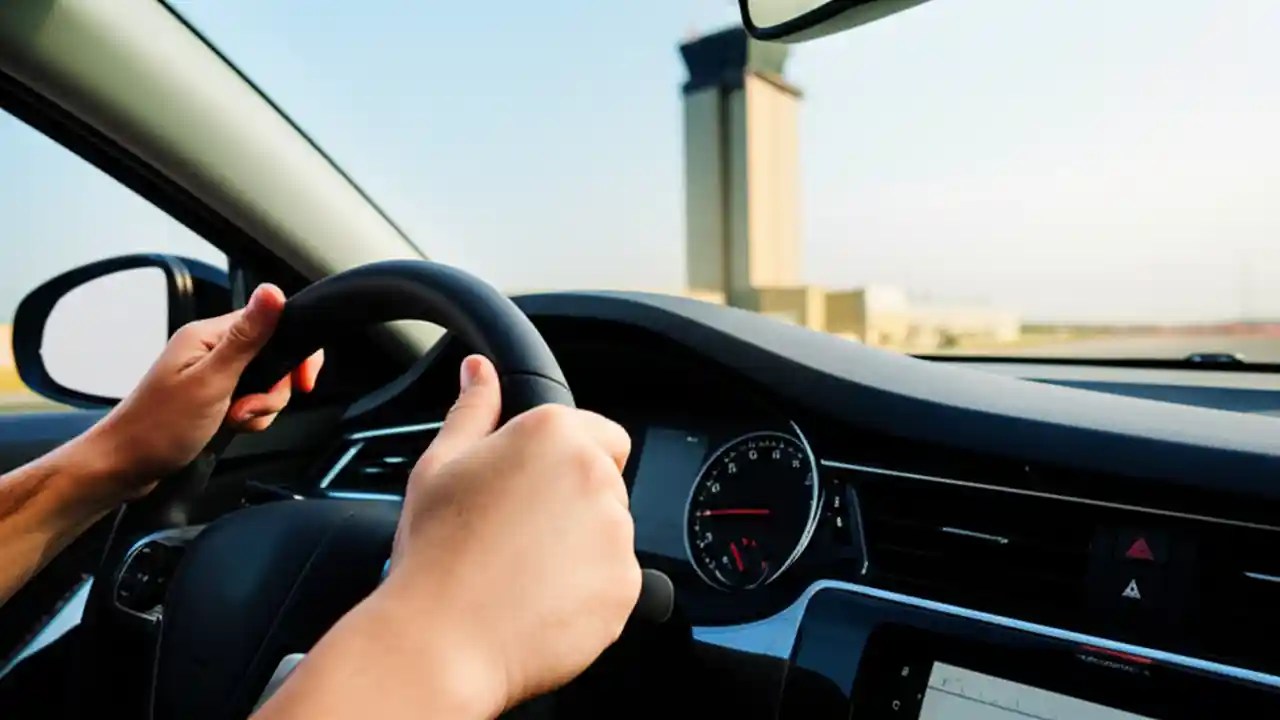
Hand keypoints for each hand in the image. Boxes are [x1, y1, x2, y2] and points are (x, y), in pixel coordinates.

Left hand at [85, 283, 321, 502]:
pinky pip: (251, 400)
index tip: (300, 382)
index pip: (272, 323)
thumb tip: (272, 292)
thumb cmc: (156, 427)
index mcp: (208, 335)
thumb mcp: (211, 381)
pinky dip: (250, 417)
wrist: (125, 466)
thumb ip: (246, 338)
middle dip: (273, 390)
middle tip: (248, 409)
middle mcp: (211, 350)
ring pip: (265, 383)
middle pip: (273, 357)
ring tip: (235, 420)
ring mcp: (213, 374)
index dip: (294, 353)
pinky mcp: (214, 396)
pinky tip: (232, 426)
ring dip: (260, 407)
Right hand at [377, 355, 640, 714]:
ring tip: (524, 571)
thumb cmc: (435, 554)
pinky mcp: (627, 587)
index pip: (600, 432)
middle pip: (606, 483)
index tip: (536, 487)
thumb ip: (473, 410)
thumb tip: (480, 371)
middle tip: (519, 533)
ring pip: (610, 533)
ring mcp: (617, 535)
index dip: (568, 459)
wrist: (443, 641)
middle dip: (573, 503)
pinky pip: (614, 580)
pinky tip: (539, 600)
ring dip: (581, 546)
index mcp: (553, 436)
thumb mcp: (440, 466)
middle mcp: (595, 478)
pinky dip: (588, 590)